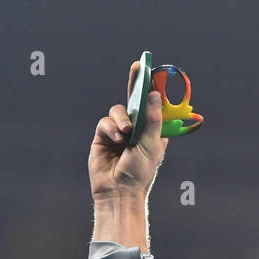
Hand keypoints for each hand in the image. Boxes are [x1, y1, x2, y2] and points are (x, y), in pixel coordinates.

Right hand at [88, 60, 168, 199]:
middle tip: (138, 66)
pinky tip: (115, 140)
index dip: (154, 90)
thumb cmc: (139, 174)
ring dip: (121, 119)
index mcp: (153, 133)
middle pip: (136, 101)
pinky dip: (110, 128)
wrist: (117, 192)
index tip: (154, 72)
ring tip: (125, 134)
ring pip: (119, 111)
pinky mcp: (104, 136)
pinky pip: (105, 122)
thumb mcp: (150, 145)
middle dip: (136, 84)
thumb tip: (154, 94)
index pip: (154, 107)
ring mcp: (120, 133)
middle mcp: (137, 130)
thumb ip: (152, 120)